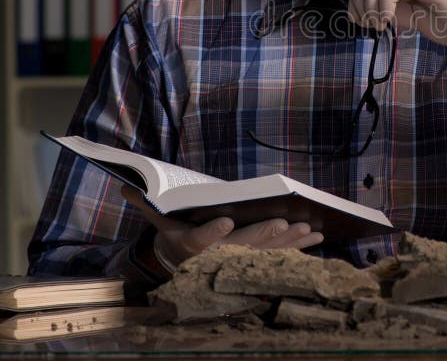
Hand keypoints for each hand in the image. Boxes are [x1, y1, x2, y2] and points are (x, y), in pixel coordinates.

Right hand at [122, 185, 323, 272]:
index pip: (201, 241)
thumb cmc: (177, 232)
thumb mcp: (160, 219)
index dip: (213, 232)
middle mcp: (218, 256)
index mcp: (193, 245)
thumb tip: (126, 185)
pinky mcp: (257, 260)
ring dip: (288, 242)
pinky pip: (280, 256)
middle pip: (242, 247)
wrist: (185, 263)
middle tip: (283, 222)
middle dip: (263, 235)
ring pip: (266, 252)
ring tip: (308, 229)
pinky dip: (299, 248)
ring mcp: (240, 260)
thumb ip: (146, 203)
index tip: (226, 219)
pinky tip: (318, 238)